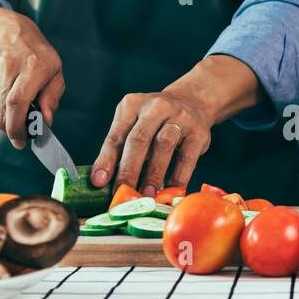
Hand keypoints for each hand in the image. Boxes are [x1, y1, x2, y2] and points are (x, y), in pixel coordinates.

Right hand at [0, 0, 64, 149]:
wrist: (2, 27)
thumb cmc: (32, 51)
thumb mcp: (54, 68)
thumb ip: (52, 96)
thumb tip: (47, 120)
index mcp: (32, 66)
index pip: (17, 103)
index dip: (17, 127)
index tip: (21, 140)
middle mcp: (7, 67)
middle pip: (2, 112)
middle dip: (10, 131)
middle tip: (19, 135)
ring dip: (1, 124)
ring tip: (12, 120)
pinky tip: (1, 106)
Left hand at [90, 55, 262, 193]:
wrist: (192, 103)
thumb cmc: (154, 122)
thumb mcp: (133, 125)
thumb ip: (119, 148)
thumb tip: (103, 181)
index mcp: (132, 105)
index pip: (116, 135)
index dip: (106, 160)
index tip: (99, 182)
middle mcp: (155, 106)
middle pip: (139, 139)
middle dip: (129, 169)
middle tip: (123, 192)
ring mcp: (179, 117)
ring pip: (164, 145)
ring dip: (154, 173)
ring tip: (146, 196)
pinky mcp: (198, 132)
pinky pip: (187, 158)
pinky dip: (178, 177)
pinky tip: (170, 191)